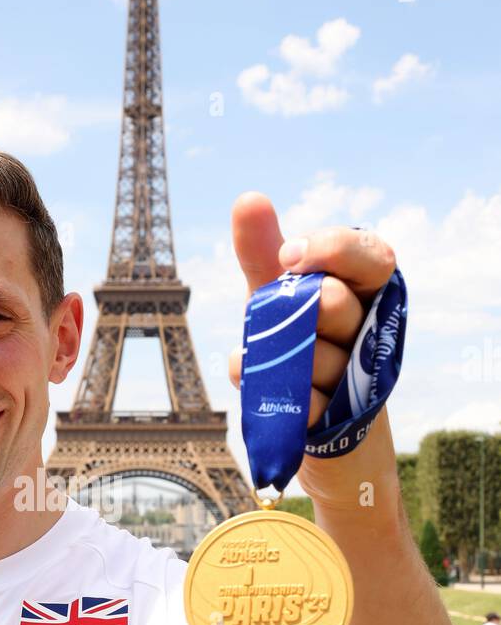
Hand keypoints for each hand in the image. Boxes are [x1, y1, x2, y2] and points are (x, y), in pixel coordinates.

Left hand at [228, 191, 400, 511]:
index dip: (335, 249)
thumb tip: (250, 197)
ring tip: (275, 361)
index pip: (373, 257)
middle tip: (287, 307)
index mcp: (365, 294)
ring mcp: (359, 381)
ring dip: (280, 357)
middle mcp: (370, 333)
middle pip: (336, 304)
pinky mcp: (338, 424)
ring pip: (315, 358)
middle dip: (300, 306)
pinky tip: (256, 384)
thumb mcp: (276, 298)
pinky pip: (301, 405)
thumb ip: (263, 253)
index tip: (289, 254)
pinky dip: (271, 395)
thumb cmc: (297, 347)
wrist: (312, 427)